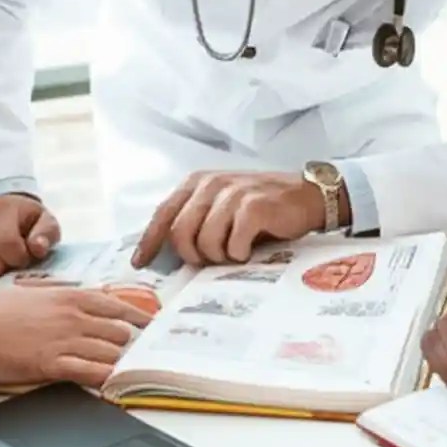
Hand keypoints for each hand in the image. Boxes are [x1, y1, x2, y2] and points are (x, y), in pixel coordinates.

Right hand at [0, 286, 153, 387]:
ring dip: (119, 365)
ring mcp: (63, 339)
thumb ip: (64, 301)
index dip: (141, 322)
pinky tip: (111, 385)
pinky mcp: (50, 364)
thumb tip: (87, 309)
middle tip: (140, 359)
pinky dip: (105, 380)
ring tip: (128, 375)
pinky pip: (91, 373)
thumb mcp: (35, 295)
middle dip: (131, 347)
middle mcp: (73, 315)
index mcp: (71, 295)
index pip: (121, 308)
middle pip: (121, 334)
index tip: (154, 330)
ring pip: (111, 353)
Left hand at [131, 171, 346, 267]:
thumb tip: (166, 252)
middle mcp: (211, 184)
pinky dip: (240, 254)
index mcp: (197, 182)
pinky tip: (250, 249)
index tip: (139, 263)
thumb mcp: (222, 205)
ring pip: (205, 243)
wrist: (307, 196)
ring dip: (220, 257)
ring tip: (236, 252)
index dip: (148, 242)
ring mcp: (232, 194)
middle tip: (212, 260)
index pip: (162, 214)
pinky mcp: (253, 207)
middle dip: (192, 256)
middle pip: (179, 234)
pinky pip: (233, 245)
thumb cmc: (261, 207)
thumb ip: (196, 219)